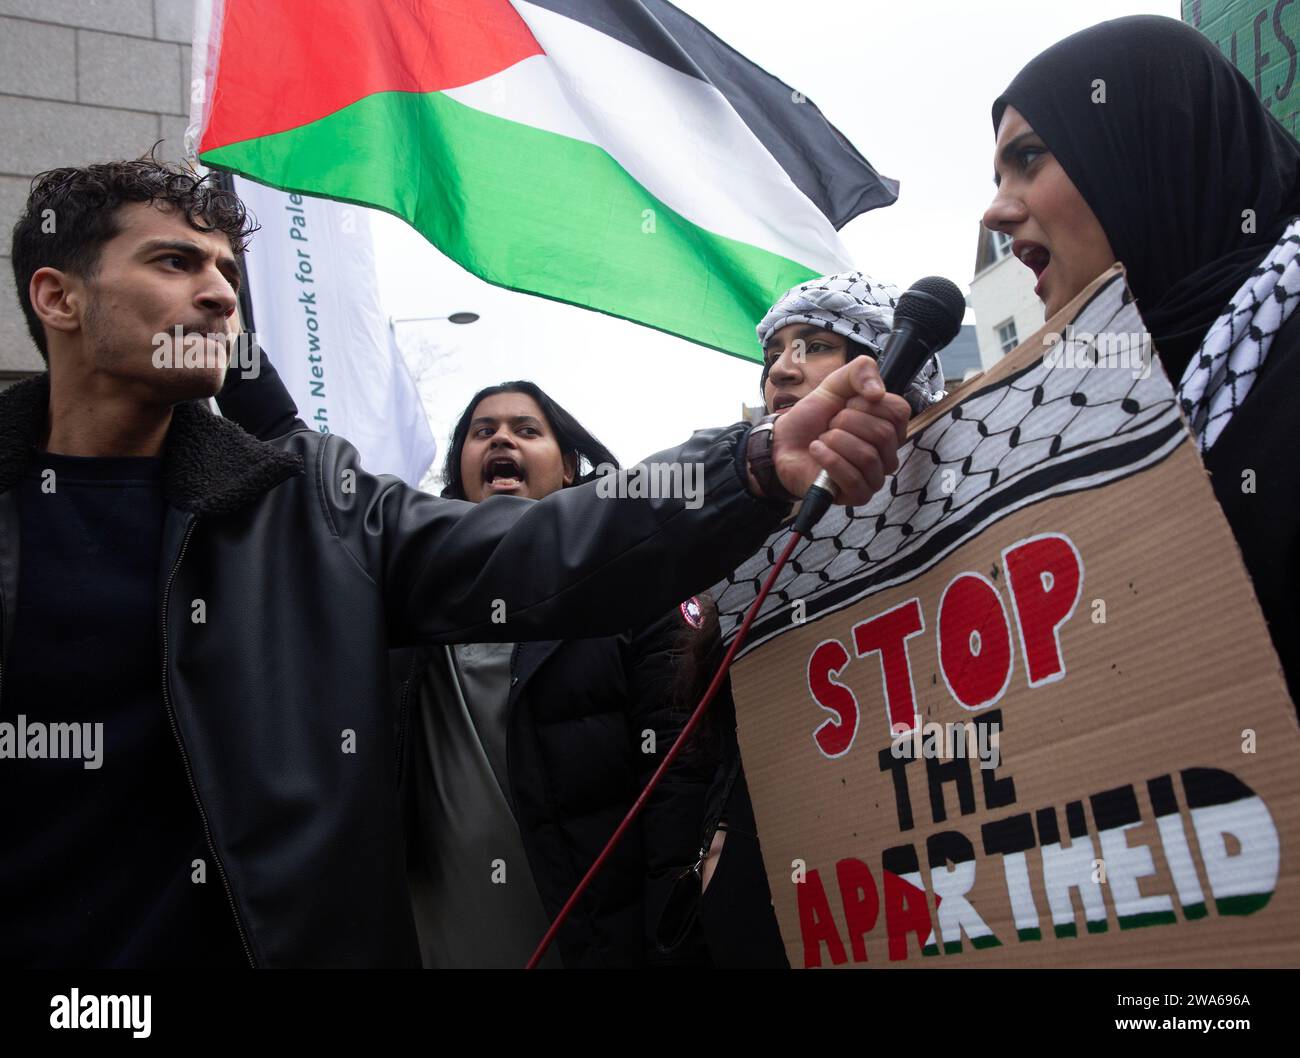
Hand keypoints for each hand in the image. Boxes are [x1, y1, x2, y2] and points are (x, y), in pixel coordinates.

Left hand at [771, 356, 909, 504]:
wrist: (784, 441)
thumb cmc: (815, 417)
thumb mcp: (836, 384)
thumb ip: (861, 371)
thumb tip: (878, 393)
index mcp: (889, 427)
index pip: (899, 411)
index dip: (867, 403)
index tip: (846, 405)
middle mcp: (888, 453)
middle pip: (883, 434)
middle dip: (846, 422)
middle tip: (830, 424)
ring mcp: (875, 477)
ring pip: (868, 456)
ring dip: (836, 441)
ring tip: (822, 439)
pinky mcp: (858, 496)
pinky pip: (853, 478)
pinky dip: (829, 459)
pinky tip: (816, 451)